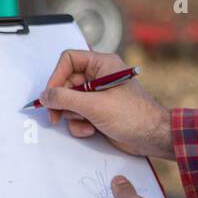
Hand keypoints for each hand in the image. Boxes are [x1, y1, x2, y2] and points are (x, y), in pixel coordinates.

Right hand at [39, 50, 173, 159]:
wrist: (153, 137)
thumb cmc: (134, 116)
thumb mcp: (94, 105)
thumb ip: (65, 99)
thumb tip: (45, 96)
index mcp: (102, 64)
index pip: (68, 60)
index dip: (56, 76)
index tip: (51, 94)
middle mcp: (99, 76)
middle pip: (66, 83)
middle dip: (62, 101)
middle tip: (55, 115)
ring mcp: (98, 95)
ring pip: (70, 100)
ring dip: (72, 115)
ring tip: (85, 123)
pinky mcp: (98, 111)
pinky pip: (78, 114)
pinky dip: (80, 124)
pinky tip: (91, 130)